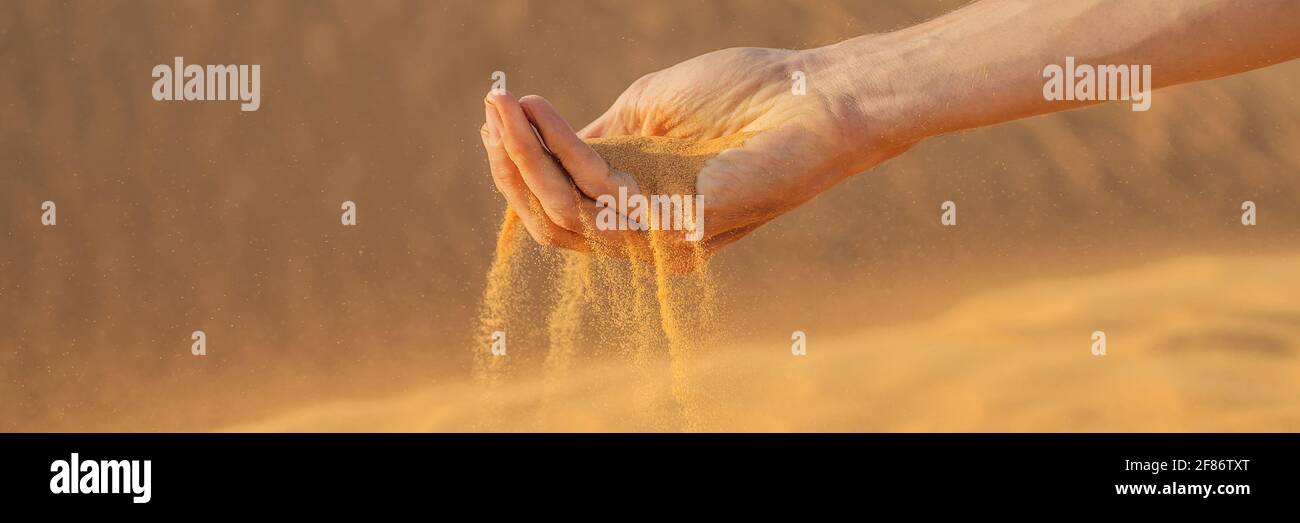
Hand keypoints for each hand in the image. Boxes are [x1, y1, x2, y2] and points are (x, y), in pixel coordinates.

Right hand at [480, 42, 914, 267]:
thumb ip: (597, 134)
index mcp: (643, 210)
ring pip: (565, 213)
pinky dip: (561, 149)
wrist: (812, 96)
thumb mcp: (650, 109)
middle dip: (513, 166)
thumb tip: (538, 140)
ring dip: (525, 156)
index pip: (564, 209)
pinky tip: (540, 112)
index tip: (495, 120)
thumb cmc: (744, 94)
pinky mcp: (676, 230)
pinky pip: (597, 193)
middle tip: (489, 112)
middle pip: (553, 220)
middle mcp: (648, 236)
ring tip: (502, 106)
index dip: (522, 169)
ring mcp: (661, 240)